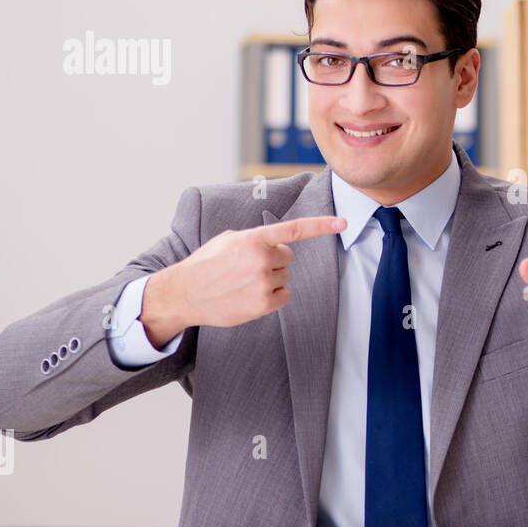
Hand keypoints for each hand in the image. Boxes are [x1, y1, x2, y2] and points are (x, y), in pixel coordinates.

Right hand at [141, 215, 346, 346]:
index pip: (294, 230)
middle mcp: (261, 259)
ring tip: (243, 281)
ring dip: (270, 278)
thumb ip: (255, 237)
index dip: (321, 226)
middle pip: (288, 257)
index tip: (343, 223)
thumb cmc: (206, 264)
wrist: (185, 293)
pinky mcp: (262, 304)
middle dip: (273, 260)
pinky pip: (283, 296)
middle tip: (248, 266)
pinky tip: (250, 295)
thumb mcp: (228, 239)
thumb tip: (276, 242)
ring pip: (284, 277)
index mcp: (253, 239)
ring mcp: (262, 282)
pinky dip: (272, 296)